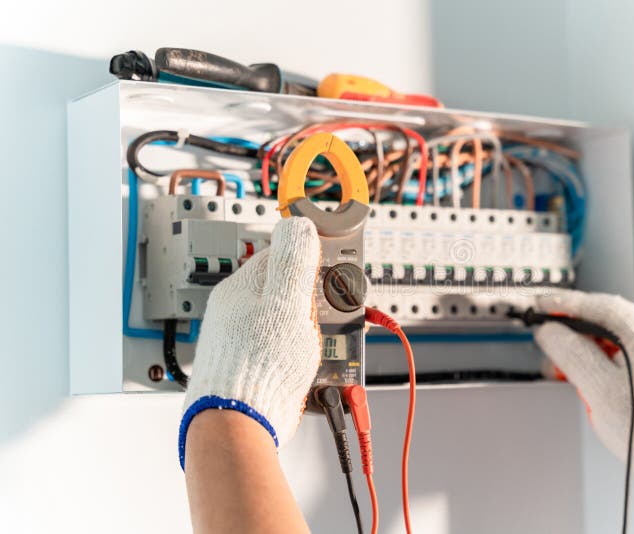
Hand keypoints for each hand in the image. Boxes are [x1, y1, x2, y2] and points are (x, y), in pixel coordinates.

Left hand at [179, 217, 321, 467]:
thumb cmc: (258, 366)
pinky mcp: (248, 361)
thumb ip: (293, 262)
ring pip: (285, 318)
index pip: (284, 252)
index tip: (336, 270)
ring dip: (309, 327)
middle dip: (314, 298)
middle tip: (330, 314)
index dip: (314, 258)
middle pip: (287, 287)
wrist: (236, 423)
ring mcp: (240, 335)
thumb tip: (298, 224)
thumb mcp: (286, 305)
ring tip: (318, 343)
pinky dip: (298, 349)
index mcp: (244, 286)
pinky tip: (305, 360)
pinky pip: (280, 344)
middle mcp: (237, 308)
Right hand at [534, 289, 633, 489]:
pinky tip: (585, 378)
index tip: (544, 305)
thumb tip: (551, 332)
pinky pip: (623, 357)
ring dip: (585, 351)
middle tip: (549, 339)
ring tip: (564, 369)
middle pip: (608, 322)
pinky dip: (600, 363)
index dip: (568, 305)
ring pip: (613, 341)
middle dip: (574, 332)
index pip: (602, 307)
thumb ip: (571, 353)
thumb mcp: (598, 388)